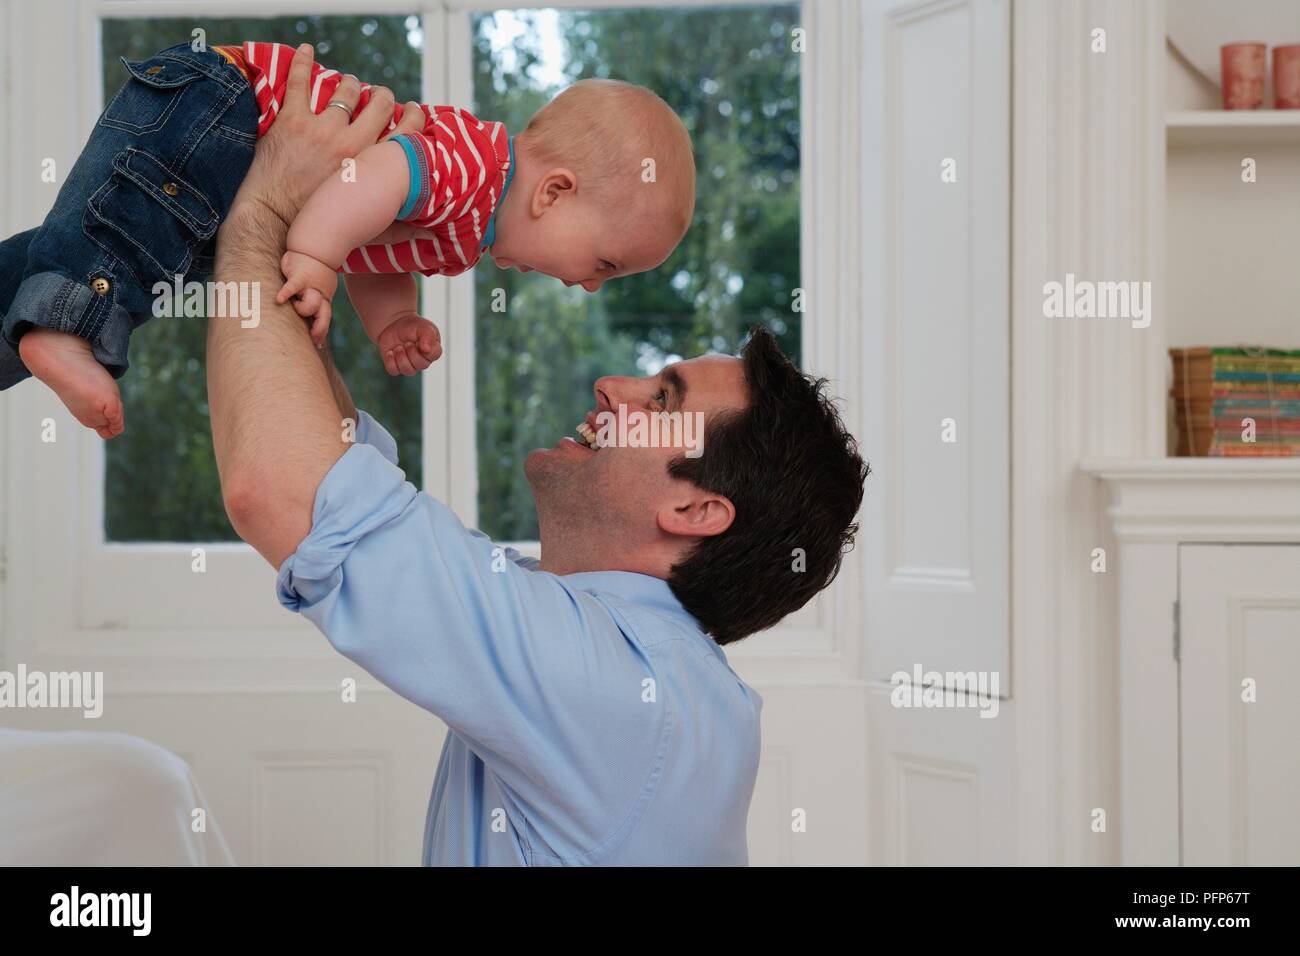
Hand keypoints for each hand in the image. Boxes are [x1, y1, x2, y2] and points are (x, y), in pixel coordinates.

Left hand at [227, 43, 429, 229]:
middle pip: (379, 104)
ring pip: (345, 90)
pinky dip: (303, 62)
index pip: (405, 132)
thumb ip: (398, 226)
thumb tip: (426, 234)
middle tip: (380, 95)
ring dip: (350, 84)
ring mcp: (322, 129)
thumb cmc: (320, 227)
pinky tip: (308, 50)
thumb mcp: (366, 228)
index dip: (414, 117)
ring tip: (349, 83)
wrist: (273, 222)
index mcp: (371, 166)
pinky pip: (300, 82)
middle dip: (382, 95)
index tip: (414, 111)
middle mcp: (351, 143)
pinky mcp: (293, 121)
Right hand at [276, 251, 338, 345]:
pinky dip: (285, 293)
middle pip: (322, 316)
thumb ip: (315, 303)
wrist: (314, 249)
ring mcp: (310, 287)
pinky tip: (278, 300)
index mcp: (324, 299)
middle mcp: (319, 295)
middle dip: (318, 328)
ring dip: (301, 309)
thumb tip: (311, 323)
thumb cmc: (314, 272)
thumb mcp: (319, 288)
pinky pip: (292, 287)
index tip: (317, 343)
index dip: (322, 331)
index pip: (326, 318)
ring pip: (310, 307)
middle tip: (313, 337)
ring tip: (293, 303)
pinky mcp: (299, 277)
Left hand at [376, 312, 441, 375]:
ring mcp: (410, 366)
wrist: (394, 325)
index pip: (434, 355)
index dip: (426, 348)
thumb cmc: (412, 326)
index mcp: (432, 350)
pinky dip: (390, 361)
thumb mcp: (423, 326)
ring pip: (408, 371)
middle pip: (421, 365)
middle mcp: (423, 361)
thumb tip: (426, 349)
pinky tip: (390, 352)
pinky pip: (394, 371)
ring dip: (401, 357)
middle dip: (412, 352)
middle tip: (407, 342)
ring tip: (398, 347)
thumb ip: (428, 335)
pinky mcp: (396, 367)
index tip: (419, 340)